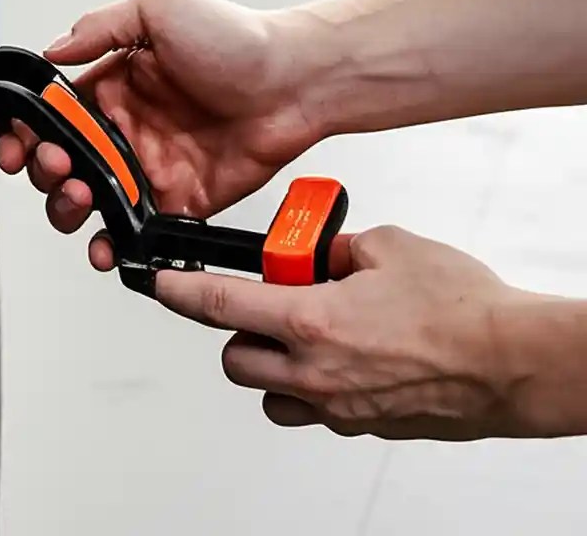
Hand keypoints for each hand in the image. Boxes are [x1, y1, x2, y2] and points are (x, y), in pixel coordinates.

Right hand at [0, 0, 327, 269]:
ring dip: (65, 207)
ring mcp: (146, 168)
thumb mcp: (160, 6)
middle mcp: (123, 128)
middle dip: (42, 170)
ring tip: (79, 195)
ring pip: (84, 201)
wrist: (298, 81)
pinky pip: (130, 230)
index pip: (49, 115)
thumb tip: (54, 49)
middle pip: (56, 162)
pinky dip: (108, 244)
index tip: (20, 141)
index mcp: (112, 85)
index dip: (24, 130)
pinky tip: (102, 243)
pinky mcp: (174, 202)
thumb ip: (101, 26)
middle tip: (57, 165)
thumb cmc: (239, 39)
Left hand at [155, 226, 541, 439]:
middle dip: (237, 333)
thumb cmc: (463, 308)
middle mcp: (314, 370)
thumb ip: (343, 250)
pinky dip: (314, 389)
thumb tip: (325, 255)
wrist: (513, 363)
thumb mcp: (392, 247)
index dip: (178, 292)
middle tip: (264, 308)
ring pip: (269, 395)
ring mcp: (336, 406)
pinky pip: (315, 412)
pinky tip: (344, 362)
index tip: (159, 284)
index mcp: (311, 321)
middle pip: (233, 360)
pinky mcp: (361, 426)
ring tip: (305, 339)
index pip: (219, 305)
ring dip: (271, 367)